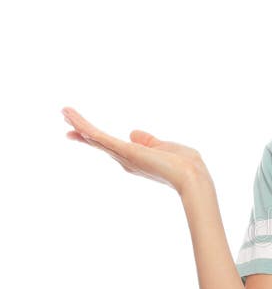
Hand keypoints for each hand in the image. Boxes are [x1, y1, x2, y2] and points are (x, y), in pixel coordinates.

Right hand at [61, 106, 208, 195]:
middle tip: (66, 119)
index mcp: (136, 159)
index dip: (98, 138)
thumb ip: (148, 141)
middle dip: (83, 132)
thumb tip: (133, 133)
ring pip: (96, 138)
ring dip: (80, 124)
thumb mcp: (164, 146)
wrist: (191, 176)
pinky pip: (99, 136)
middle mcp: (126, 160)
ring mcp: (123, 156)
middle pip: (100, 142)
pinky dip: (85, 126)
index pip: (113, 146)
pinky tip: (73, 117)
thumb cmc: (185, 165)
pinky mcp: (123, 150)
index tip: (84, 132)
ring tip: (64, 111)